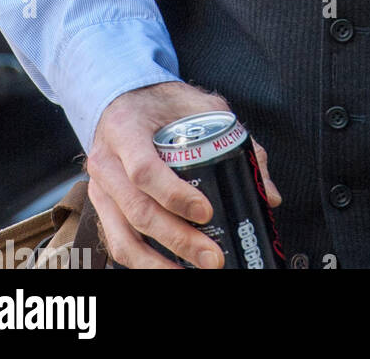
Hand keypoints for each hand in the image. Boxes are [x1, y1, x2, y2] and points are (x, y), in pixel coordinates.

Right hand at [85, 81, 281, 269]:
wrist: (124, 97)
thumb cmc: (163, 103)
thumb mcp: (200, 105)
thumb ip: (236, 139)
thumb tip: (268, 192)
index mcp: (125, 129)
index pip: (144, 170)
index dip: (174, 195)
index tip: (206, 211)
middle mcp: (106, 163)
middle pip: (138, 210)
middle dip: (178, 239)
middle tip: (213, 257)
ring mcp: (100, 189)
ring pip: (123, 239)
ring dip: (159, 265)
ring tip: (195, 272)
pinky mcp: (103, 209)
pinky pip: (118, 245)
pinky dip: (144, 265)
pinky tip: (173, 270)